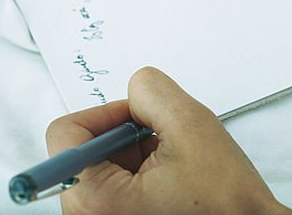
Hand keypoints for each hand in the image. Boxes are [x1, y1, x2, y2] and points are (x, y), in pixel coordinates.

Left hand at [45, 67, 291, 214]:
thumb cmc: (225, 203)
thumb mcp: (191, 124)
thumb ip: (152, 90)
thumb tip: (135, 89)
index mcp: (94, 200)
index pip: (66, 132)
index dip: (107, 113)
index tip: (139, 118)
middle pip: (83, 151)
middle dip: (125, 137)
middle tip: (164, 144)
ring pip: (99, 171)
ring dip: (133, 158)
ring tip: (173, 169)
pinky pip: (110, 192)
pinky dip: (136, 179)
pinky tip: (169, 185)